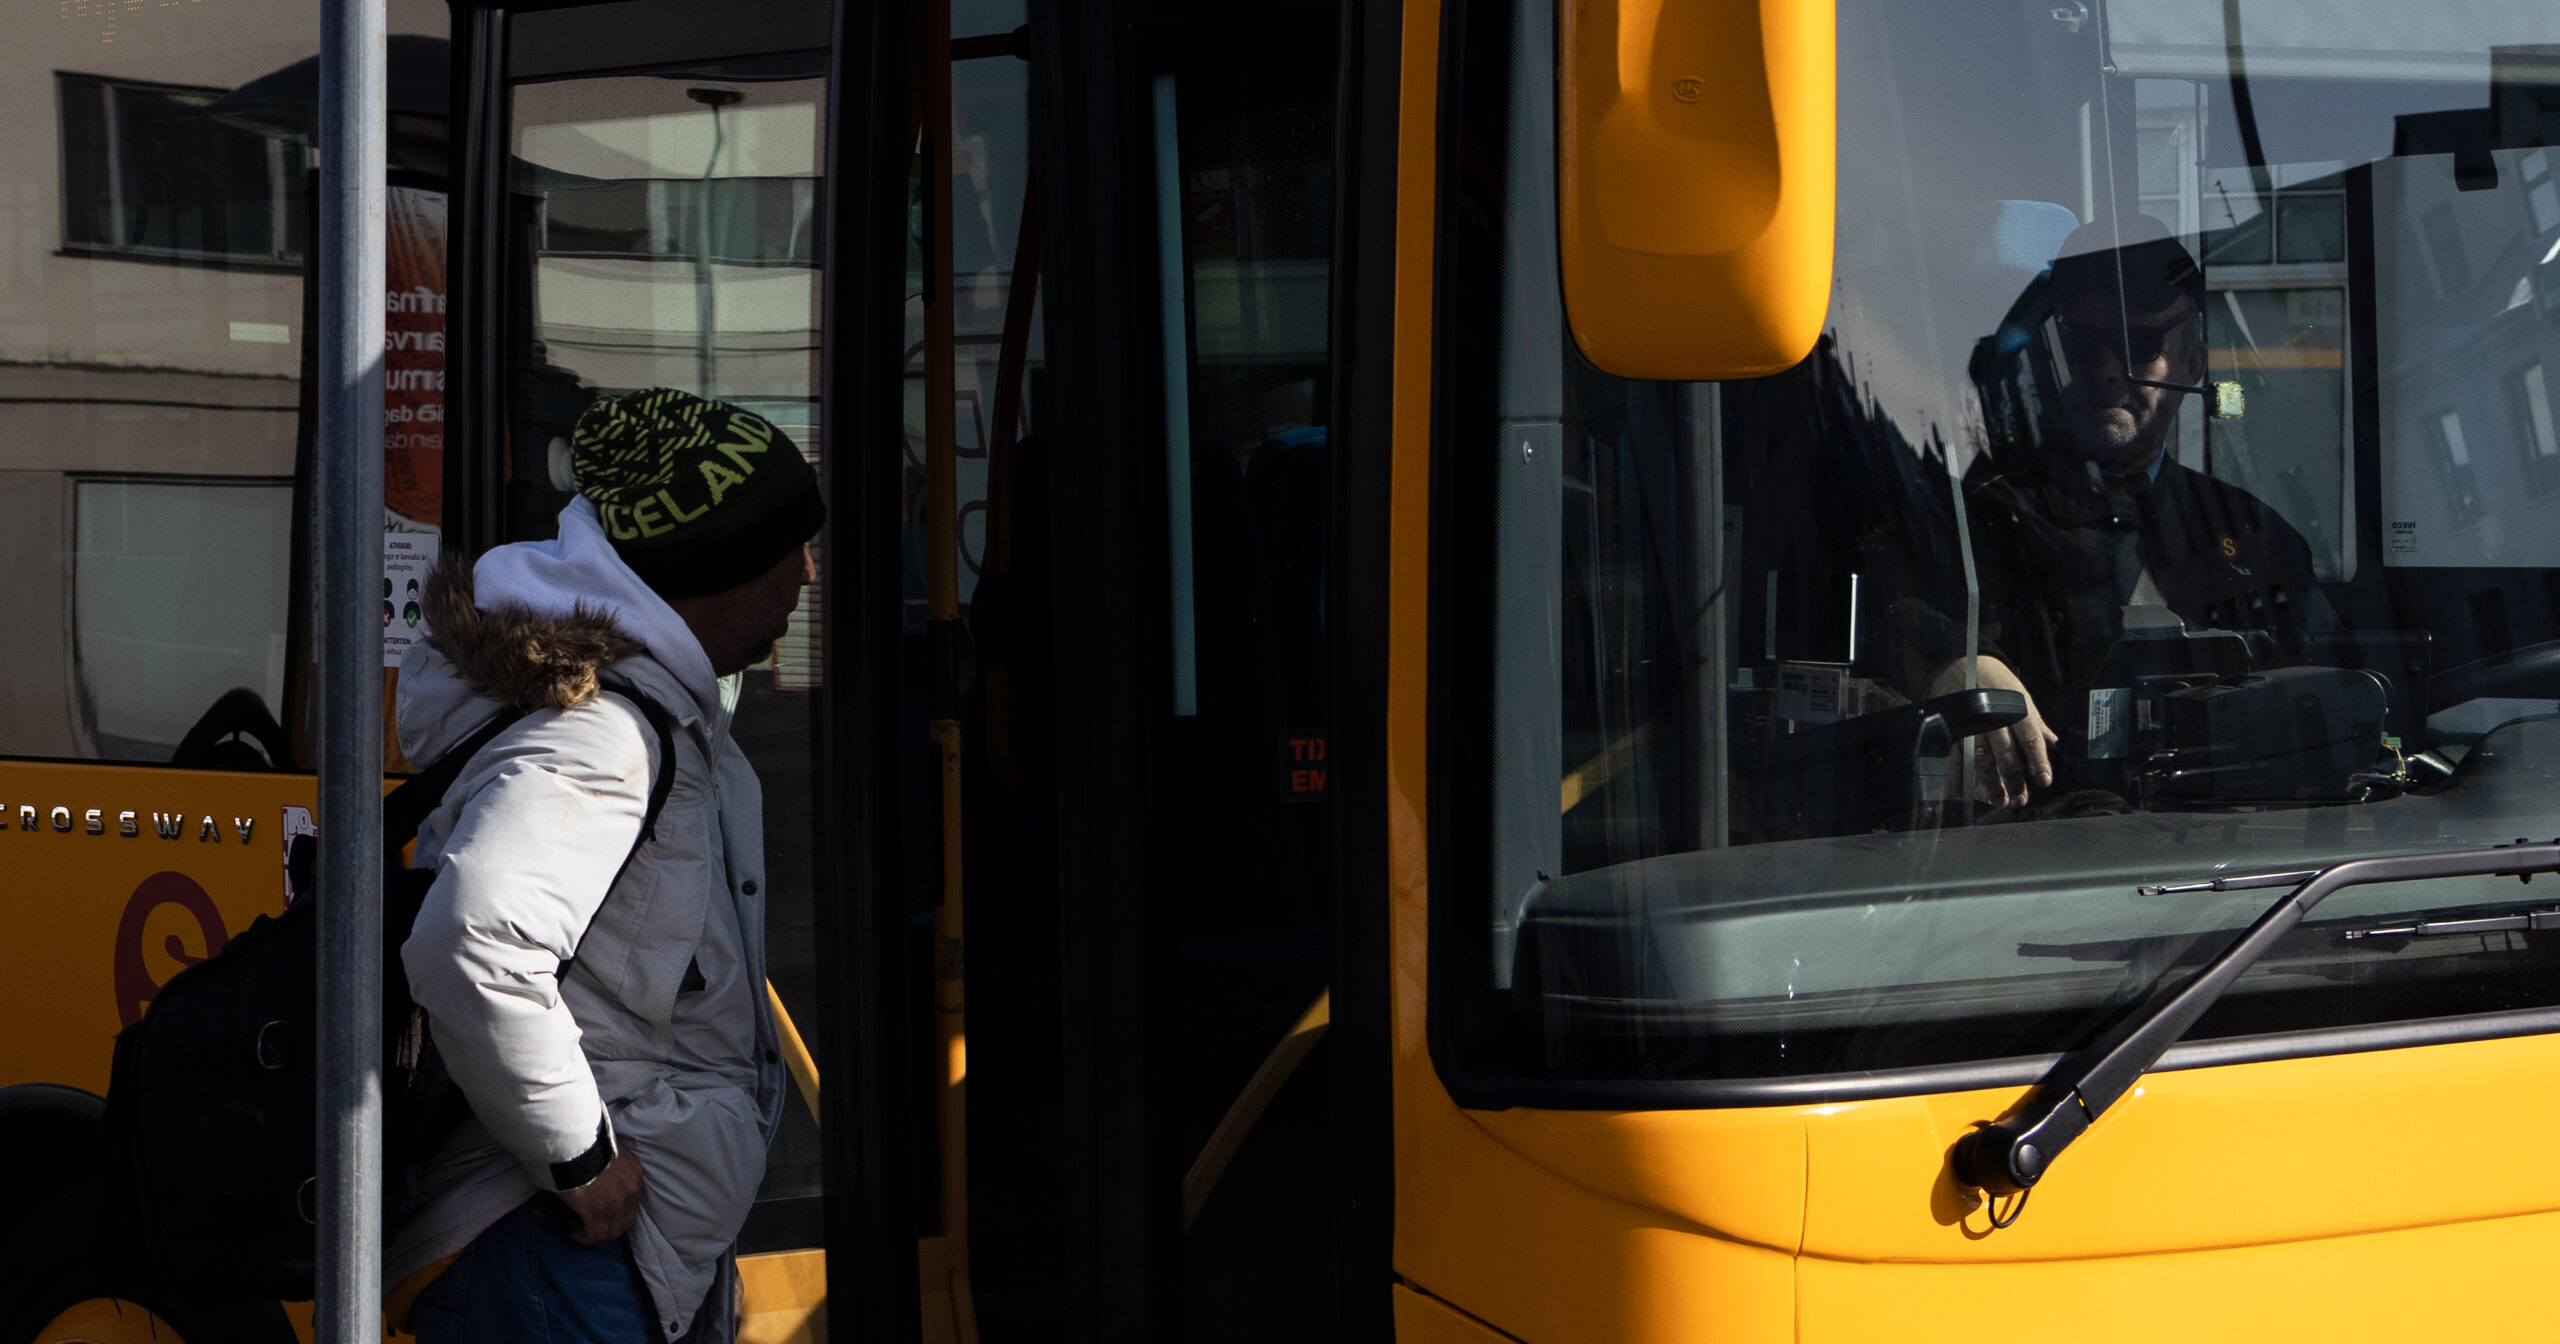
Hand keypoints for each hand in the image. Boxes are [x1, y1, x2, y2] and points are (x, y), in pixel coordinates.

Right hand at [556, 1144, 642, 1245]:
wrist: (575, 1145)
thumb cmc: (585, 1144)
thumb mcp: (606, 1153)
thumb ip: (607, 1167)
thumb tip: (597, 1176)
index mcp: (634, 1173)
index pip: (631, 1200)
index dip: (617, 1209)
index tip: (600, 1206)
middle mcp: (631, 1190)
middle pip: (626, 1220)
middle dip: (610, 1224)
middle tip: (591, 1220)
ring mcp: (617, 1204)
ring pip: (612, 1231)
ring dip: (596, 1232)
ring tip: (579, 1225)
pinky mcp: (599, 1214)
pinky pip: (595, 1236)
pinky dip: (584, 1236)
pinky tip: (573, 1228)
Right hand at [1926, 655, 2056, 807]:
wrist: (1961, 661)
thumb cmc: (1995, 680)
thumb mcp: (2020, 695)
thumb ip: (2035, 722)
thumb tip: (2053, 744)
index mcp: (2014, 707)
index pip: (2030, 738)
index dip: (2038, 761)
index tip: (2044, 781)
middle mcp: (1992, 716)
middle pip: (2005, 755)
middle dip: (2014, 780)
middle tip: (2020, 799)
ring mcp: (1969, 723)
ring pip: (1980, 759)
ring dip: (1990, 783)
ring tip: (2000, 800)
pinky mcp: (1950, 727)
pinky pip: (1954, 756)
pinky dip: (1958, 775)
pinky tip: (1964, 791)